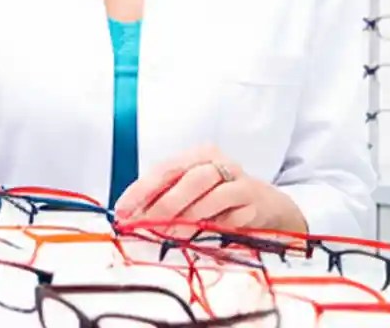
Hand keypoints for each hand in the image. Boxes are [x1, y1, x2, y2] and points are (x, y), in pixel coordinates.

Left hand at [113, 144, 306, 235]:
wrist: (266, 204)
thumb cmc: (219, 197)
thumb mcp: (190, 191)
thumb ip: (163, 197)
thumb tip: (130, 215)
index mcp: (197, 155)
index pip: (164, 169)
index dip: (141, 190)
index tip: (123, 210)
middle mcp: (219, 163)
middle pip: (190, 179)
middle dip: (165, 204)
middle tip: (146, 224)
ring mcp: (240, 181)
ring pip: (212, 195)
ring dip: (189, 216)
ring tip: (170, 234)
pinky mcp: (255, 203)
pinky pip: (233, 216)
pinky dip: (215, 226)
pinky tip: (202, 235)